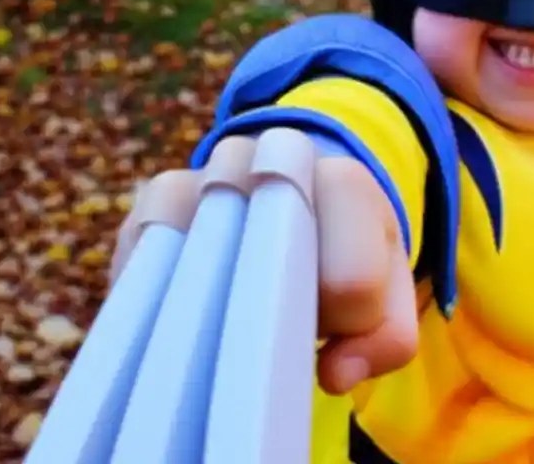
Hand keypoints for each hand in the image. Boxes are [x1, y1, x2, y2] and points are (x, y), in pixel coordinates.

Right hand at [110, 132, 417, 395]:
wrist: (295, 190)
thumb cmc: (342, 255)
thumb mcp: (386, 293)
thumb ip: (386, 340)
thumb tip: (335, 375)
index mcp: (345, 181)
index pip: (350, 280)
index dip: (346, 327)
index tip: (335, 335)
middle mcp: (275, 159)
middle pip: (272, 255)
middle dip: (275, 313)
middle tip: (274, 344)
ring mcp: (212, 171)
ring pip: (204, 249)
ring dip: (216, 305)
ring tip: (231, 327)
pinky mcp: (157, 196)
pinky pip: (147, 250)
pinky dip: (161, 295)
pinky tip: (180, 319)